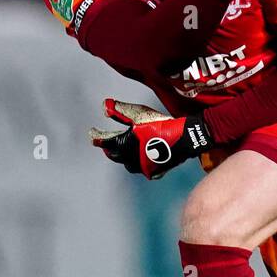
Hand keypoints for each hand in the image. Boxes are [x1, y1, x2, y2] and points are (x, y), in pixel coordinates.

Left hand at [89, 99, 212, 178]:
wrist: (184, 138)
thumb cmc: (161, 124)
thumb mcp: (139, 113)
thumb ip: (120, 110)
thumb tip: (104, 106)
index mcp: (124, 144)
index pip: (103, 141)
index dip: (96, 136)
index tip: (91, 132)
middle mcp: (130, 158)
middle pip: (114, 155)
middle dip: (109, 148)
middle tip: (106, 144)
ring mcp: (143, 166)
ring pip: (127, 164)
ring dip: (123, 158)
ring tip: (123, 152)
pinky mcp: (154, 170)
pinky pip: (142, 169)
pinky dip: (139, 164)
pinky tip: (141, 159)